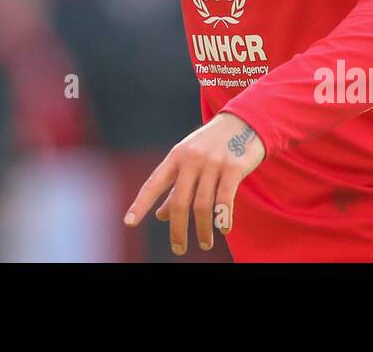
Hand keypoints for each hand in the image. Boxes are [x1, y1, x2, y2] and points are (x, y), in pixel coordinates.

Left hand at [123, 112, 265, 254]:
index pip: (154, 183)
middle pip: (180, 201)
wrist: (243, 122)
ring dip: (203, 230)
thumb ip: (175, 188)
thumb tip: (160, 216)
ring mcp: (213, 162)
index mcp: (176, 156)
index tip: (129, 223)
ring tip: (204, 243)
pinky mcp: (234, 167)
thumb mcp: (189, 162)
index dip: (140, 204)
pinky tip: (223, 230)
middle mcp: (192, 158)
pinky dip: (223, 219)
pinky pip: (225, 199)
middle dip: (178, 230)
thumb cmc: (211, 146)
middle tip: (178, 249)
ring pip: (202, 205)